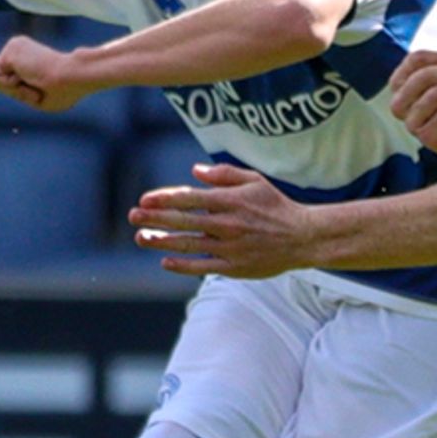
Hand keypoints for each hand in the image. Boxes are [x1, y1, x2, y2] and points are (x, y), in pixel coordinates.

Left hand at [0, 34, 95, 111]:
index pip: (8, 82)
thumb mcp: (39, 98)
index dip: (21, 93)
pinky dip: (10, 86)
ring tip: (35, 79)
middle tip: (39, 83)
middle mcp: (18, 47)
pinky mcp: (10, 50)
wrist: (74, 76)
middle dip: (16, 91)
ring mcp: (13, 46)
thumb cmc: (64, 90)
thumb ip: (19, 91)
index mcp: (27, 56)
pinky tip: (29, 75)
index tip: (42, 86)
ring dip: (15, 89)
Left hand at [127, 164, 314, 278]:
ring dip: (162, 241)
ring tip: (141, 237)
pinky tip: (165, 260)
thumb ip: (224, 174)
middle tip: (133, 216)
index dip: (165, 199)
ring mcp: (230, 247)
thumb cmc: (276, 206)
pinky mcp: (234, 266)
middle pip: (184, 221)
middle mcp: (227, 223)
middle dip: (155, 218)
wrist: (303, 237)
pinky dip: (183, 264)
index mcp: (231, 201)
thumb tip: (195, 171)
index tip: (145, 199)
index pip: (190, 199)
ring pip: (189, 244)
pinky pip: (203, 266)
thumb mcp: (254, 181)